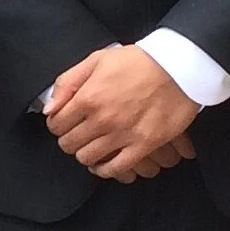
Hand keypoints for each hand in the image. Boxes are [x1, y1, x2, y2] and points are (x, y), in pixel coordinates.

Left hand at [45, 47, 200, 183]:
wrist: (180, 67)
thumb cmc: (138, 61)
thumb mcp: (97, 60)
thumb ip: (67, 83)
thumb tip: (49, 109)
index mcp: (88, 98)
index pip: (56, 124)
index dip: (57, 124)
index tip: (64, 122)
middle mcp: (102, 119)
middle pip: (69, 144)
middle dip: (69, 139)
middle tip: (78, 134)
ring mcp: (123, 134)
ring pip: (87, 158)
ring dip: (85, 154)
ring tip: (91, 146)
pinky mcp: (144, 145)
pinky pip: (115, 169)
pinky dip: (105, 170)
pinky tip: (103, 164)